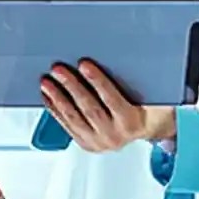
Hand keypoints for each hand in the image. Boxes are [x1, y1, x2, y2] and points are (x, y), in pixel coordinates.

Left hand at [40, 59, 176, 152]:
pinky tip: (48, 96)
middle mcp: (114, 135)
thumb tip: (130, 54)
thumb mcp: (152, 96)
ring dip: (58, 98)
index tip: (84, 64)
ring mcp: (98, 142)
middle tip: (58, 69)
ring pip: (74, 118)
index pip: (112, 99)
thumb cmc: (147, 108)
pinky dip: (55, 110)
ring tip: (47, 81)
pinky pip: (67, 125)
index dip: (97, 81)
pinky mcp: (86, 143)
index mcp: (131, 122)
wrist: (145, 131)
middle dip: (71, 86)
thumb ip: (143, 82)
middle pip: (89, 108)